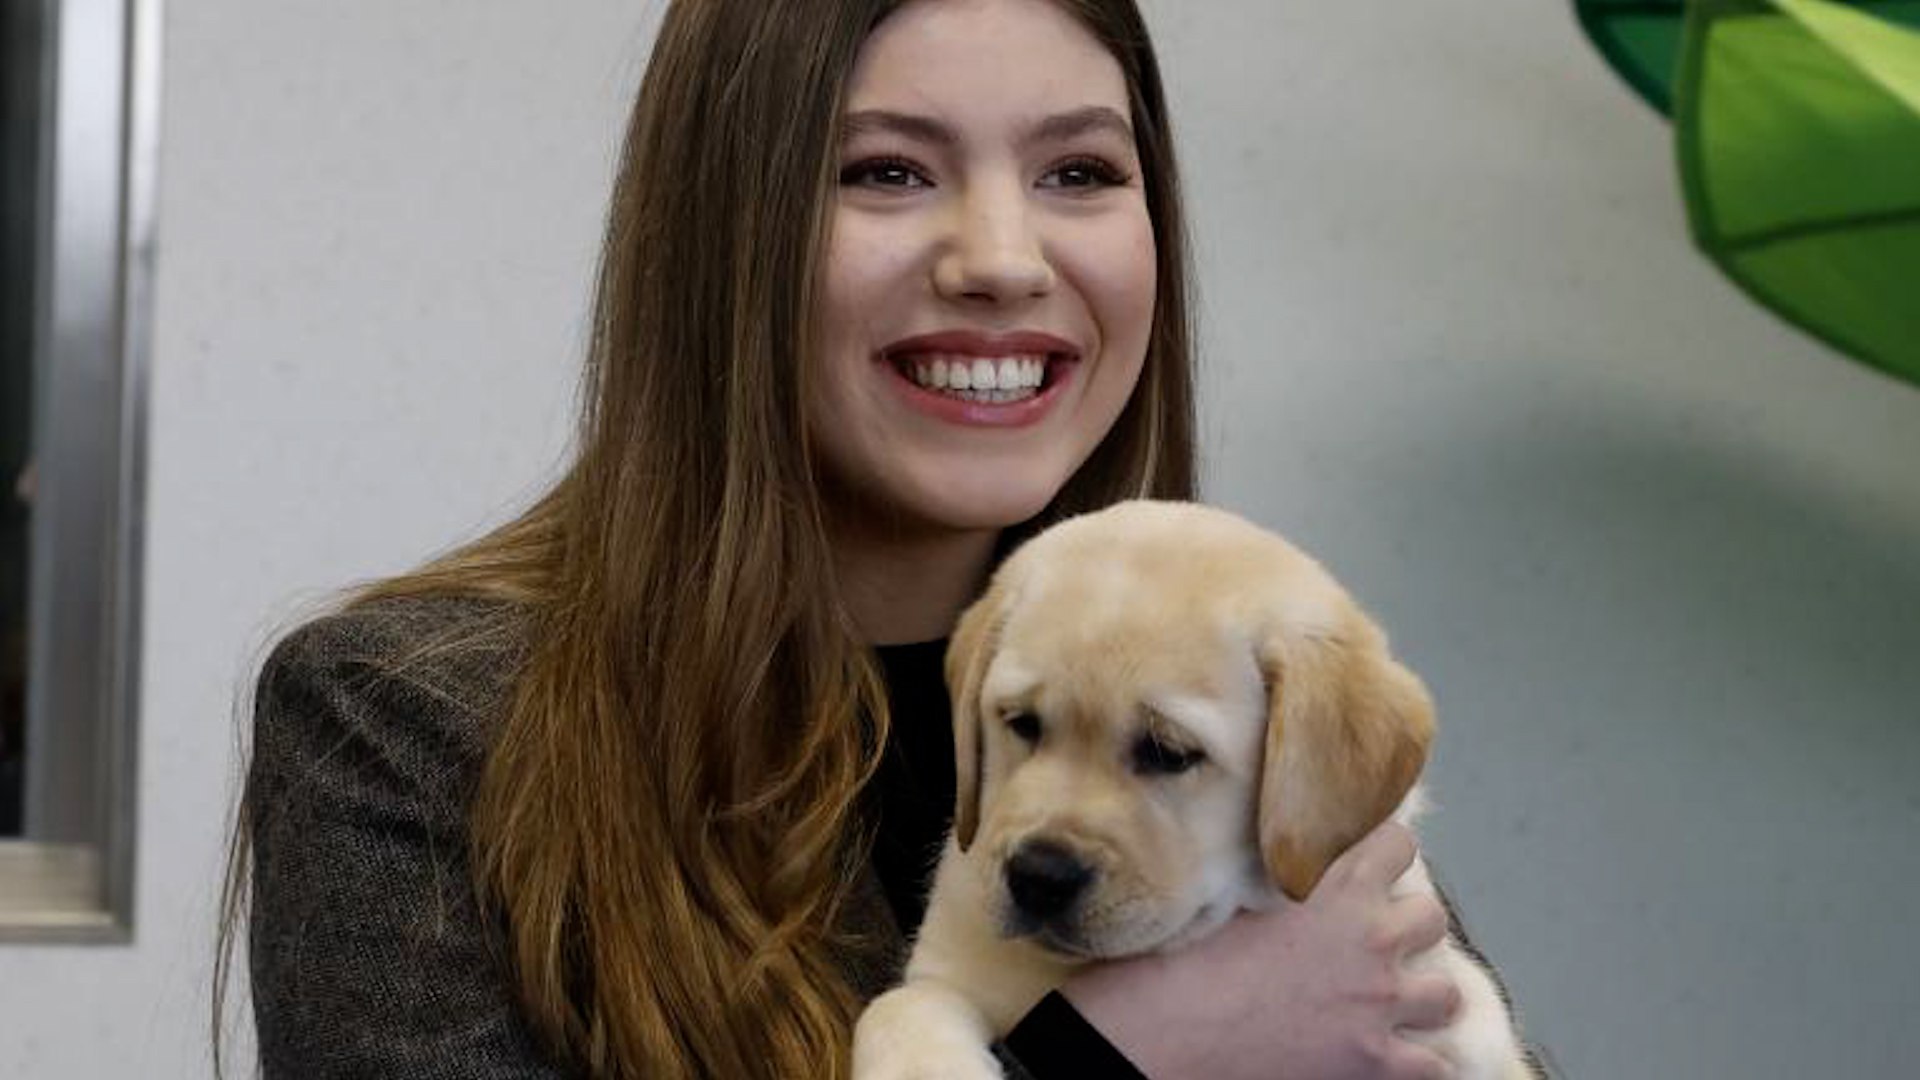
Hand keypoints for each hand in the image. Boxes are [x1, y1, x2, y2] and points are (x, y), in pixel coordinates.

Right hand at [1059, 821, 1459, 1079]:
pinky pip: (1434, 1065)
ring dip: (1423, 996)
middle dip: (1410, 927)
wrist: (1176, 1028)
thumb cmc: (1189, 962)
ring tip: (1394, 1000)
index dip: (1387, 852)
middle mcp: (1371, 942)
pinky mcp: (1378, 1063)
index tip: (1376, 860)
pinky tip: (1393, 1057)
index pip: (1398, 845)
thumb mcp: (1236, 895)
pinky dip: (1419, 1062)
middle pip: (1432, 918)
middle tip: (1380, 938)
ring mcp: (1380, 1005)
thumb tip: (1285, 867)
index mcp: (1338, 890)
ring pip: (1446, 993)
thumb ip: (1280, 880)